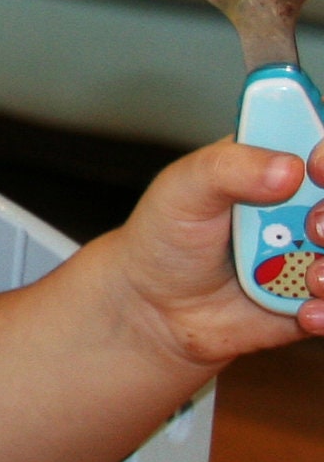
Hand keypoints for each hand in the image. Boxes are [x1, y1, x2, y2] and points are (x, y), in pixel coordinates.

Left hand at [110, 138, 323, 369]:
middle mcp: (308, 205)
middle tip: (312, 228)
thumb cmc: (166, 234)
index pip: (322, 148)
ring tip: (307, 278)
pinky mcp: (315, 296)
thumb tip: (289, 169)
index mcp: (279, 164)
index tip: (313, 169)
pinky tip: (304, 314)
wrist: (155, 304)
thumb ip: (228, 168)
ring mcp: (316, 251)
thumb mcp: (183, 189)